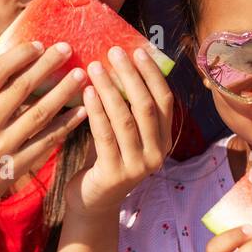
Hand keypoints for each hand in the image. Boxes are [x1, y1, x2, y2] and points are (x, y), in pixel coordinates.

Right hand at [0, 41, 90, 203]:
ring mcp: (1, 148)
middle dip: (46, 66)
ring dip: (62, 93)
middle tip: (67, 49)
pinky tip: (82, 109)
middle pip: (20, 90)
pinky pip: (47, 140)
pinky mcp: (18, 165)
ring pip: (39, 115)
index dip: (19, 56)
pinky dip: (66, 123)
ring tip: (80, 75)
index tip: (40, 44)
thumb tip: (28, 54)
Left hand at [64, 46, 173, 218]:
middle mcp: (157, 154)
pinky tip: (86, 91)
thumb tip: (119, 61)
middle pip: (146, 106)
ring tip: (94, 67)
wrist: (93, 200)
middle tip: (114, 52)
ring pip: (125, 119)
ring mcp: (137, 166)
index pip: (164, 101)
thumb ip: (127, 105)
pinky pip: (105, 135)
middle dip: (130, 76)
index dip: (152, 75)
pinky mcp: (115, 174)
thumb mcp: (122, 131)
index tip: (137, 51)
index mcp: (163, 139)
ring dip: (109, 89)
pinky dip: (96, 110)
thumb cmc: (106, 156)